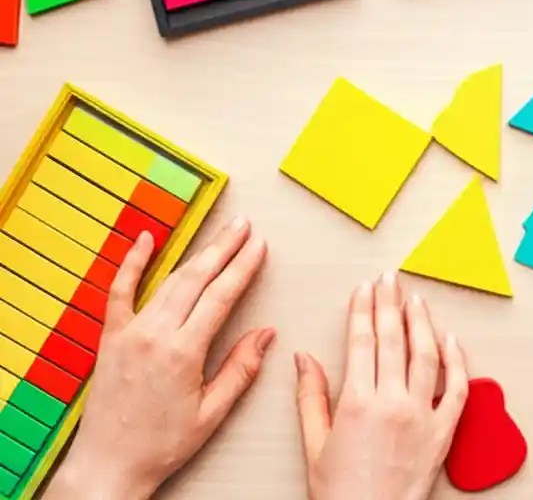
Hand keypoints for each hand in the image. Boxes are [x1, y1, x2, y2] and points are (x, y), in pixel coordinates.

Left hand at [45, 217, 272, 499]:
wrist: (109, 463)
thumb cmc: (160, 444)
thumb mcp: (212, 412)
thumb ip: (240, 369)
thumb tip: (265, 334)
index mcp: (183, 352)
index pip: (221, 296)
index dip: (243, 267)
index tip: (259, 247)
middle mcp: (155, 334)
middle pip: (196, 278)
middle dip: (224, 248)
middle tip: (244, 226)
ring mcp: (130, 332)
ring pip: (168, 281)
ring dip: (196, 254)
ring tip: (218, 236)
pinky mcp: (111, 337)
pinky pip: (120, 291)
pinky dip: (132, 263)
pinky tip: (144, 240)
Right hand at [295, 272, 468, 499]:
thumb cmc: (340, 493)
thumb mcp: (314, 445)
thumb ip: (310, 397)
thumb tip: (302, 357)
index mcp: (356, 403)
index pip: (362, 341)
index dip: (363, 309)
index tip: (364, 288)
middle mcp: (392, 403)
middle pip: (393, 339)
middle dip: (390, 304)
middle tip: (389, 280)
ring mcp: (422, 416)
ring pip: (426, 355)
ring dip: (422, 322)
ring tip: (416, 299)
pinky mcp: (444, 432)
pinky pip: (457, 388)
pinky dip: (456, 360)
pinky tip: (450, 339)